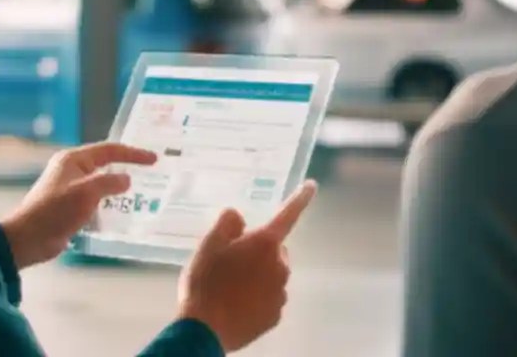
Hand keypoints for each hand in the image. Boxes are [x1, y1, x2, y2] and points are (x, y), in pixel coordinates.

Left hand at [1, 143, 156, 269]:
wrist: (28, 239)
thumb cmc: (55, 211)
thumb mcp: (85, 193)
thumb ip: (109, 183)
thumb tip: (127, 179)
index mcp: (73, 160)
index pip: (109, 150)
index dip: (133, 153)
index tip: (154, 159)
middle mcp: (72, 170)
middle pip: (105, 163)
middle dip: (127, 166)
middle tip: (151, 171)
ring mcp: (71, 188)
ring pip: (102, 182)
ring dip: (119, 186)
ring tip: (142, 191)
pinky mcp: (71, 206)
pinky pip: (97, 199)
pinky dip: (110, 202)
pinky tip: (123, 210)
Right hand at [177, 181, 317, 352]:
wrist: (204, 330)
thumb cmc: (205, 282)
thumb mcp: (208, 245)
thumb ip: (227, 224)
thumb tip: (239, 218)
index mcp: (264, 243)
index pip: (287, 214)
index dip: (300, 198)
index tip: (312, 185)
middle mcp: (279, 265)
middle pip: (274, 250)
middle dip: (259, 251)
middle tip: (231, 262)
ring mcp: (280, 293)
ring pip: (272, 275)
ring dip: (257, 275)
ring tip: (229, 287)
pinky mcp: (275, 315)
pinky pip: (269, 299)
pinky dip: (257, 298)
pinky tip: (236, 304)